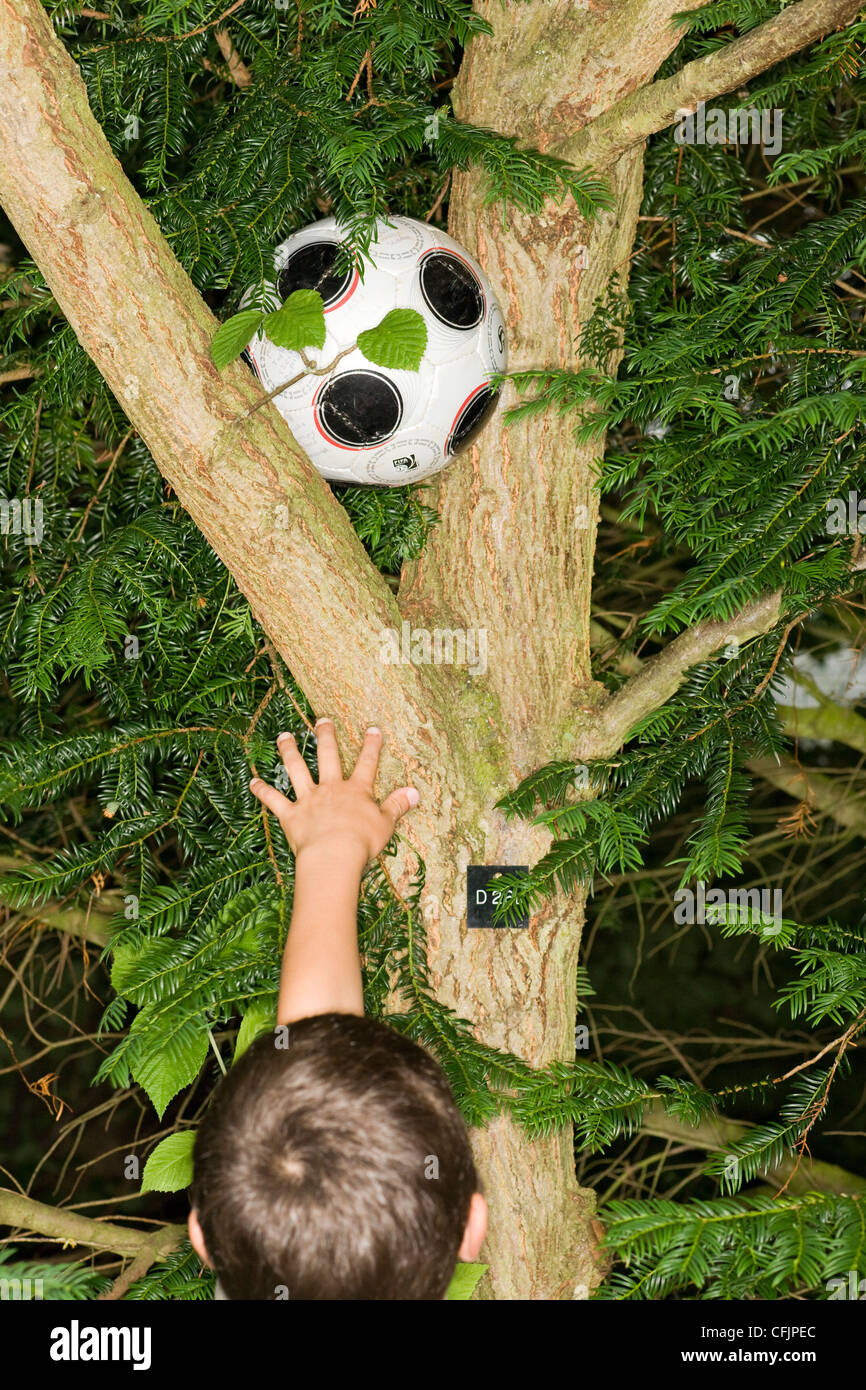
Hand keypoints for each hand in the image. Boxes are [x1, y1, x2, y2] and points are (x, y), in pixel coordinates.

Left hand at [249, 719, 419, 866]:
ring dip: (289, 751)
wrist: (333, 856)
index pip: (367, 763)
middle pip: (328, 756)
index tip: (373, 729)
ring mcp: (309, 799)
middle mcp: (331, 789)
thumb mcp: (386, 824)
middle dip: (326, 736)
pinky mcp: (291, 815)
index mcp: (356, 791)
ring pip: (297, 769)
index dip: (371, 746)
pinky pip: (274, 800)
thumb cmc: (362, 843)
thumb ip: (398, 805)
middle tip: (322, 719)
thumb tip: (415, 792)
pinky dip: (262, 791)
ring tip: (283, 736)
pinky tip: (251, 781)